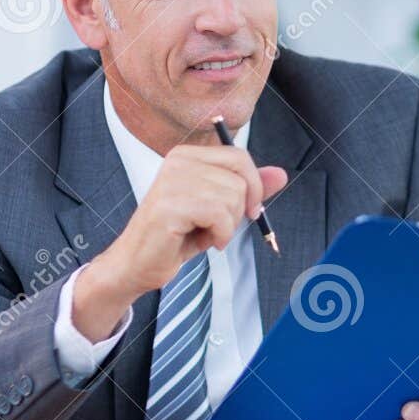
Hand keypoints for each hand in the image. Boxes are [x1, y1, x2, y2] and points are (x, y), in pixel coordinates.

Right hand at [73, 143, 286, 339]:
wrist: (138, 264)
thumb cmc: (176, 237)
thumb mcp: (218, 208)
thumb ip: (248, 189)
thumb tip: (280, 174)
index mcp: (187, 155)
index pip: (239, 156)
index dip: (254, 186)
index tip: (250, 210)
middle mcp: (178, 161)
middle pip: (239, 178)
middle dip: (239, 210)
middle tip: (220, 227)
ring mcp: (172, 181)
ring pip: (232, 197)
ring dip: (228, 225)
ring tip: (206, 234)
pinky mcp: (170, 205)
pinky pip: (219, 214)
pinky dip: (221, 234)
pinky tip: (204, 241)